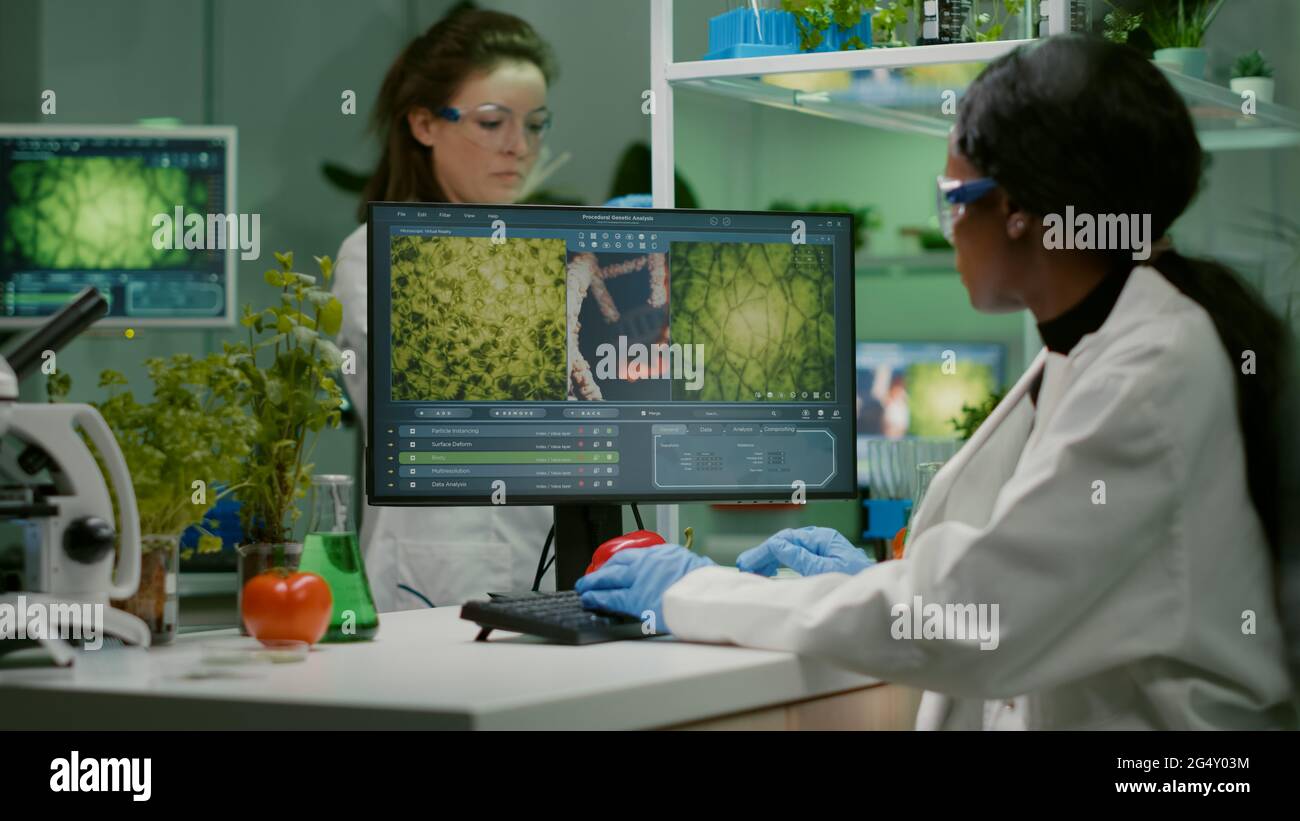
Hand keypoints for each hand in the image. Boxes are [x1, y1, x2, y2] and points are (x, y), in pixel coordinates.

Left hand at [575, 544, 713, 634]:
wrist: (709, 597)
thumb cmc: (710, 587)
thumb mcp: (700, 569)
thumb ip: (686, 571)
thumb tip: (689, 574)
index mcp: (666, 554)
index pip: (637, 555)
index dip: (621, 562)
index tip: (614, 566)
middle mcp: (650, 562)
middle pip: (619, 562)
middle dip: (604, 570)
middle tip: (592, 576)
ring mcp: (641, 579)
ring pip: (610, 577)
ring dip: (594, 582)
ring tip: (584, 587)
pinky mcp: (635, 599)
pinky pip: (610, 597)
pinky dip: (597, 597)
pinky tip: (589, 598)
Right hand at [736, 526, 874, 576]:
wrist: (881, 597)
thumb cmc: (857, 582)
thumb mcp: (824, 570)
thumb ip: (800, 557)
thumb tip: (777, 546)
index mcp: (822, 538)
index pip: (786, 540)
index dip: (764, 551)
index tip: (748, 561)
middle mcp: (822, 541)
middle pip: (786, 543)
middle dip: (765, 554)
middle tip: (745, 565)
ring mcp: (824, 551)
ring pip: (791, 550)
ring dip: (772, 559)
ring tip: (755, 569)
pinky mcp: (825, 562)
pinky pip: (798, 558)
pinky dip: (783, 563)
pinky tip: (774, 570)